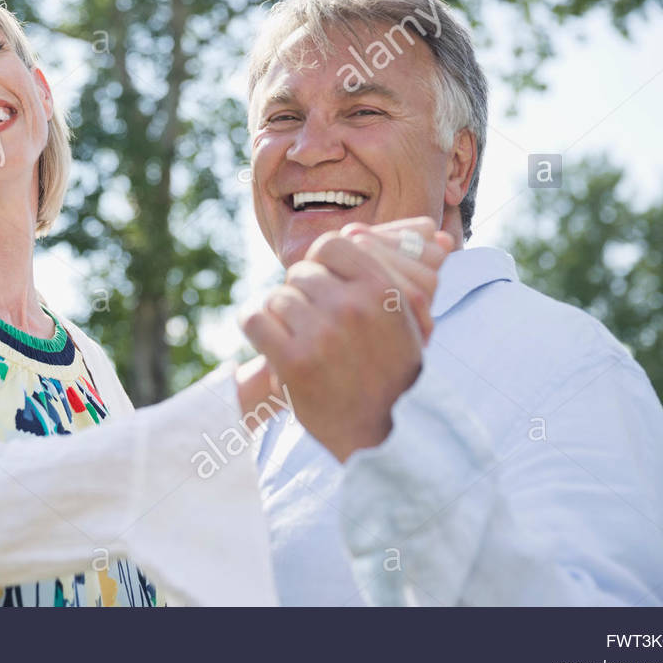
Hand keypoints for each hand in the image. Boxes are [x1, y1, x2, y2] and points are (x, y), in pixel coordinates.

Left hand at [239, 217, 452, 461]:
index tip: (327, 288)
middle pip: (301, 273)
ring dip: (282, 318)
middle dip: (302, 297)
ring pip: (277, 297)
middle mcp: (354, 307)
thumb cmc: (394, 371)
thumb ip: (386, 272)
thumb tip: (374, 227)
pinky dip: (255, 326)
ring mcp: (323, 334)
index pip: (332, 243)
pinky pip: (254, 318)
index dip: (322, 264)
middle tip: (314, 326)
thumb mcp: (408, 318)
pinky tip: (269, 341)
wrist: (385, 435)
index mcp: (385, 290)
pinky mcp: (294, 362)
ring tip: (299, 341)